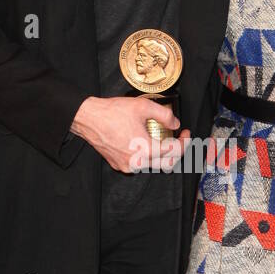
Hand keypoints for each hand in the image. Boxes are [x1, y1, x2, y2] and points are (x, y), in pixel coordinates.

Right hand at [70, 95, 187, 171]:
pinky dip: (147, 156)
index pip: (175, 151)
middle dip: (177, 152)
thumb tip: (175, 123)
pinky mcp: (119, 165)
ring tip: (162, 139)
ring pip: (153, 166)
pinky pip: (139, 165)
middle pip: (167, 164)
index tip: (185, 133)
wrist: (89, 118)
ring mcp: (127, 166)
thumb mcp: (143, 106)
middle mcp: (137, 163)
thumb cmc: (112, 112)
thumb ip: (165, 115)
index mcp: (146, 150)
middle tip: (179, 139)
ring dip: (162, 155)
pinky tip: (146, 143)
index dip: (185, 142)